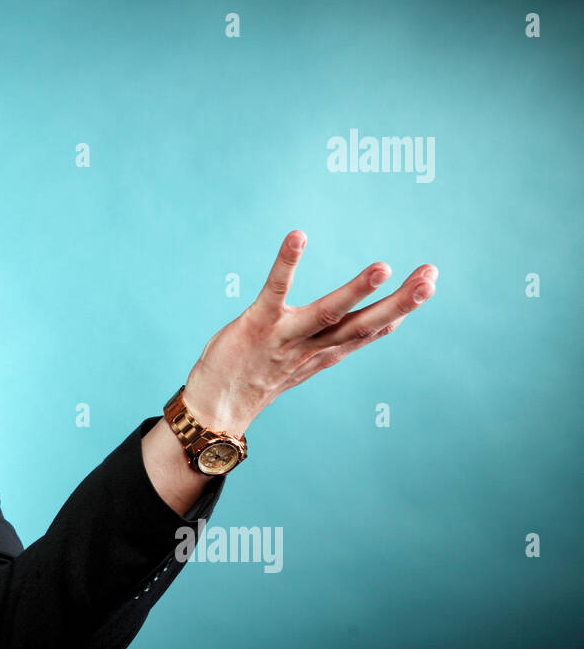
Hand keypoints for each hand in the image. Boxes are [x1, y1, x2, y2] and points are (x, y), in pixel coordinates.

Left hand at [181, 230, 437, 433]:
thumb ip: (333, 342)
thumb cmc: (257, 378)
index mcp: (325, 353)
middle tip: (431, 277)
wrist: (215, 411)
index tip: (430, 282)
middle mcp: (312, 347)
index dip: (401, 309)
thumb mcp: (303, 362)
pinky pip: (274, 291)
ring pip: (328, 314)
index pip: (371, 330)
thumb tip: (372, 327)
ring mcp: (284, 337)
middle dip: (399, 303)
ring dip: (356, 291)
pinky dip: (286, 264)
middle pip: (362, 325)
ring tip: (384, 267)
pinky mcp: (256, 325)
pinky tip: (298, 237)